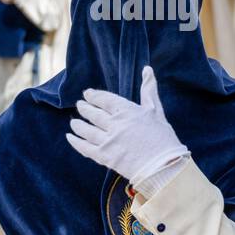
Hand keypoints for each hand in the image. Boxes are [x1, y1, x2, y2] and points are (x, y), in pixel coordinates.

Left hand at [66, 66, 188, 188]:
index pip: (105, 99)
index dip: (94, 96)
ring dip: (78, 125)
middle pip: (93, 114)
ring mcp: (108, 141)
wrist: (164, 165)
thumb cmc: (163, 138)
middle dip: (84, 109)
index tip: (87, 94)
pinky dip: (76, 142)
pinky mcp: (105, 157)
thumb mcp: (156, 110)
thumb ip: (148, 90)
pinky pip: (85, 148)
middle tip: (79, 105)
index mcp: (127, 111)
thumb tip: (147, 69)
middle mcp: (114, 124)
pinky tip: (70, 138)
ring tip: (73, 122)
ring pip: (87, 130)